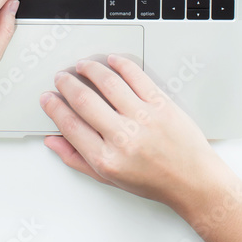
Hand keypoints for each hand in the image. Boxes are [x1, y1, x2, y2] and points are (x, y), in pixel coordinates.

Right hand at [40, 55, 228, 210]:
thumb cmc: (154, 181)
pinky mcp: (162, 105)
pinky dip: (121, 64)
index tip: (48, 98)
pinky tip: (112, 61)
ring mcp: (144, 118)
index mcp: (107, 159)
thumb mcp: (109, 178)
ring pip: (109, 83)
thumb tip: (54, 141)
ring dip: (91, 69)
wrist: (193, 181)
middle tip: (62, 77)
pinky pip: (137, 77)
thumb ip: (77, 159)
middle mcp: (124, 137)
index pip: (71, 126)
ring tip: (83, 65)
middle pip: (84, 101)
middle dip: (67, 84)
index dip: (54, 108)